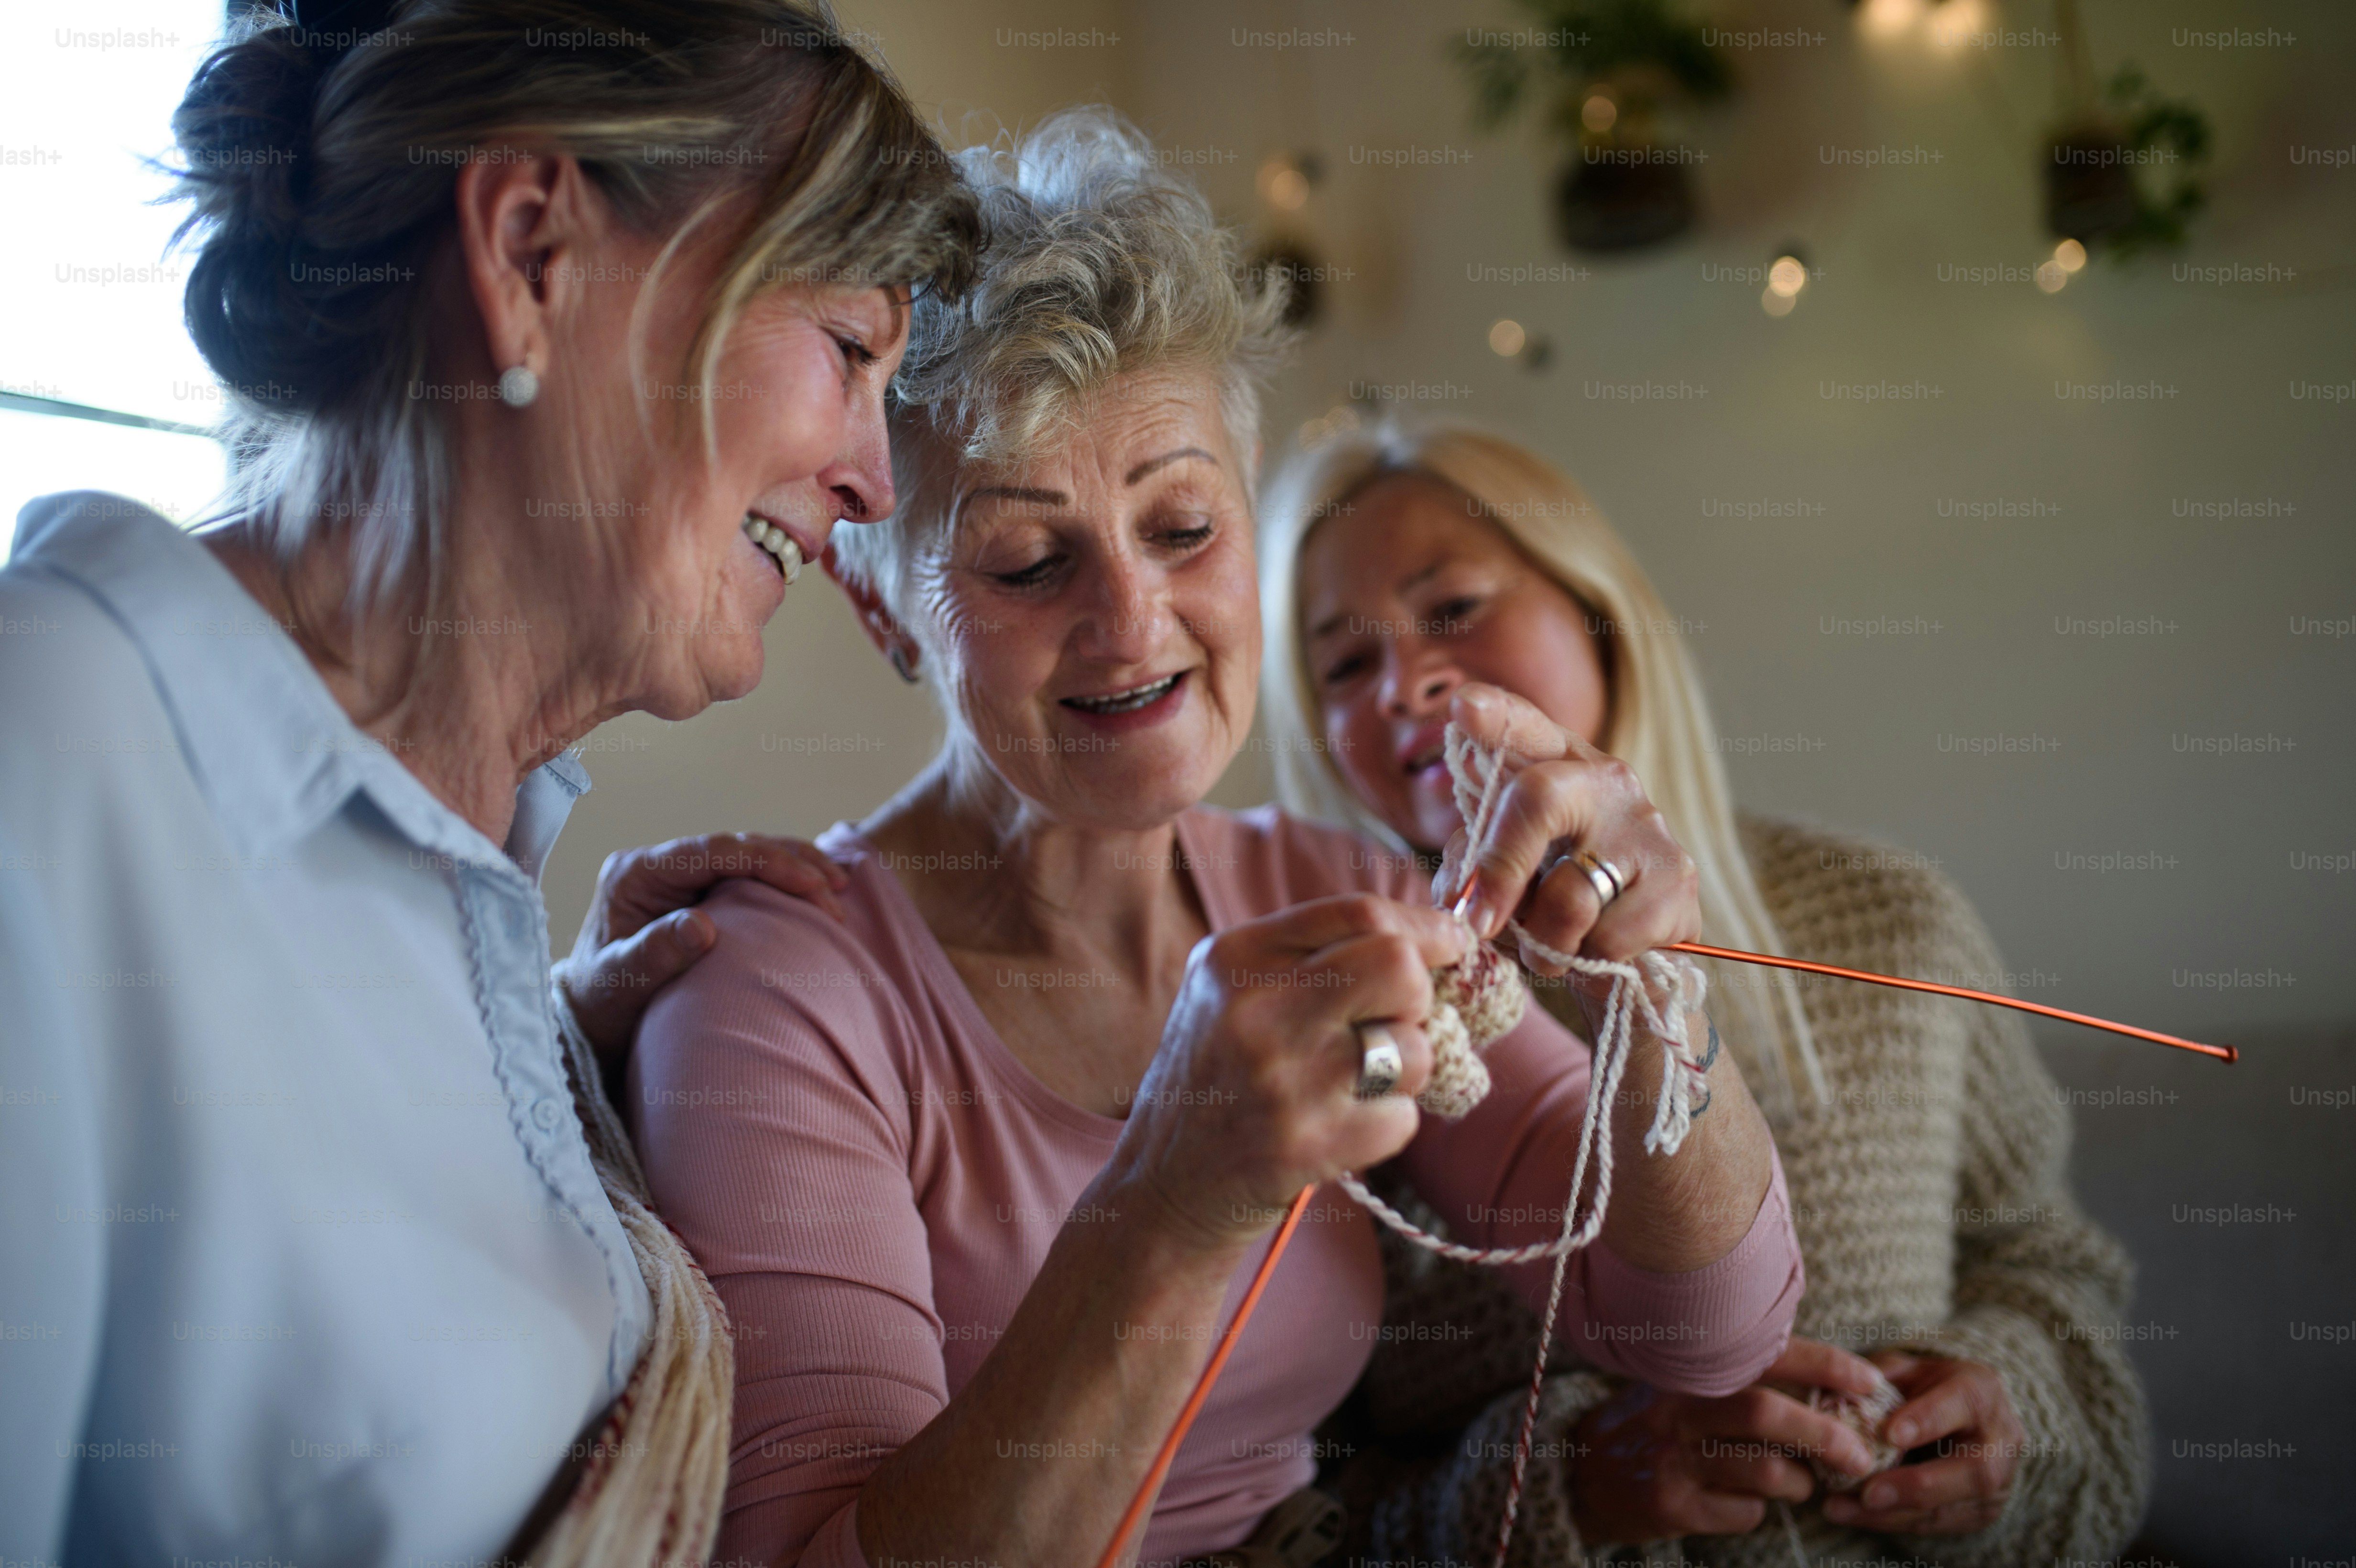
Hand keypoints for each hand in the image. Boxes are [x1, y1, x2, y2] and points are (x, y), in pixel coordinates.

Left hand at [554, 832, 849, 1062]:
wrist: (589, 1017)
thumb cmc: (600, 1003)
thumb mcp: (618, 984)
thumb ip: (652, 955)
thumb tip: (701, 927)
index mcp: (637, 873)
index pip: (712, 851)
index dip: (766, 860)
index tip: (810, 881)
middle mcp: (662, 866)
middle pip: (739, 847)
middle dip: (793, 862)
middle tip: (837, 891)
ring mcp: (683, 878)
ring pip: (750, 856)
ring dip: (797, 867)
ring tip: (839, 887)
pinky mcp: (701, 894)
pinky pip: (751, 878)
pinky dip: (787, 883)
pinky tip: (820, 893)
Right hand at [1105, 893, 1469, 1253]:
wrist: (1163, 1183)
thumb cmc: (1217, 1075)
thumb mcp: (1230, 990)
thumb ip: (1310, 953)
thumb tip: (1431, 938)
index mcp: (1236, 957)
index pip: (1360, 914)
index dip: (1425, 927)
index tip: (1451, 942)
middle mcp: (1257, 1011)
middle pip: (1398, 967)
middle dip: (1419, 993)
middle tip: (1397, 1017)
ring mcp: (1284, 1081)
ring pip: (1413, 1048)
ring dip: (1404, 1069)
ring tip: (1357, 1082)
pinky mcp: (1308, 1146)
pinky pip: (1402, 1119)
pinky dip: (1386, 1123)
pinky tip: (1340, 1126)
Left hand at [1434, 685, 1699, 995]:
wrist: (1634, 952)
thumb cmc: (1552, 901)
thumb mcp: (1503, 873)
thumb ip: (1471, 868)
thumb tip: (1463, 899)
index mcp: (1556, 765)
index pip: (1527, 728)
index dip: (1498, 715)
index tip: (1465, 706)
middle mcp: (1607, 781)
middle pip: (1539, 798)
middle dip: (1499, 868)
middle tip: (1479, 923)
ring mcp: (1649, 829)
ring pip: (1570, 895)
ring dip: (1544, 943)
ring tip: (1551, 947)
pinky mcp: (1680, 884)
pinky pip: (1609, 938)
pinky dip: (1588, 960)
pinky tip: (1598, 951)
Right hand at [1568, 1338, 1887, 1544]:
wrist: (1582, 1476)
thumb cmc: (1653, 1425)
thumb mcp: (1684, 1387)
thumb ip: (1741, 1380)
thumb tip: (1829, 1387)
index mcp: (1690, 1369)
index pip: (1765, 1354)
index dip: (1825, 1364)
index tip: (1870, 1379)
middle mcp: (1678, 1407)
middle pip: (1767, 1413)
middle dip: (1825, 1435)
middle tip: (1859, 1457)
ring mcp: (1672, 1458)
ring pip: (1764, 1470)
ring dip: (1798, 1482)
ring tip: (1798, 1483)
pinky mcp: (1671, 1505)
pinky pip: (1743, 1512)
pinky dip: (1757, 1511)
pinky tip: (1741, 1502)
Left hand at [1820, 1353, 2021, 1534]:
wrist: (1966, 1418)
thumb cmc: (1926, 1386)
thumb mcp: (1905, 1368)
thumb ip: (1878, 1377)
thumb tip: (1834, 1394)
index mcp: (1980, 1391)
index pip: (1960, 1405)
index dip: (1927, 1421)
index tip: (1889, 1435)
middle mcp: (2000, 1439)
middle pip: (1973, 1471)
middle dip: (1917, 1484)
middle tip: (1867, 1493)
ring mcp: (1997, 1482)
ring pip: (1954, 1507)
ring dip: (1895, 1514)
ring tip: (1842, 1509)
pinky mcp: (1981, 1511)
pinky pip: (1940, 1524)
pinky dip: (1895, 1522)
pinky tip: (1857, 1516)